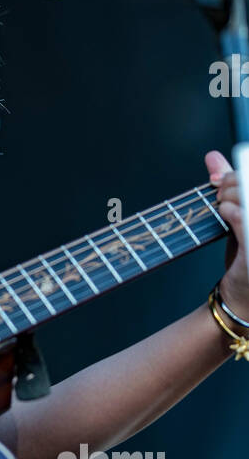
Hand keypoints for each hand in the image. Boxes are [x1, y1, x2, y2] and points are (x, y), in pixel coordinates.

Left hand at [205, 150, 248, 318]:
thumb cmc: (245, 259)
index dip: (242, 171)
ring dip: (231, 194)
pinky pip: (243, 217)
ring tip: (220, 204)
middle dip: (233, 180)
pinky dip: (229, 209)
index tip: (220, 178)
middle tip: (217, 191)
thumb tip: (212, 157)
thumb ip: (231, 186)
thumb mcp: (239, 217)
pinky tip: (223, 215)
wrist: (243, 301)